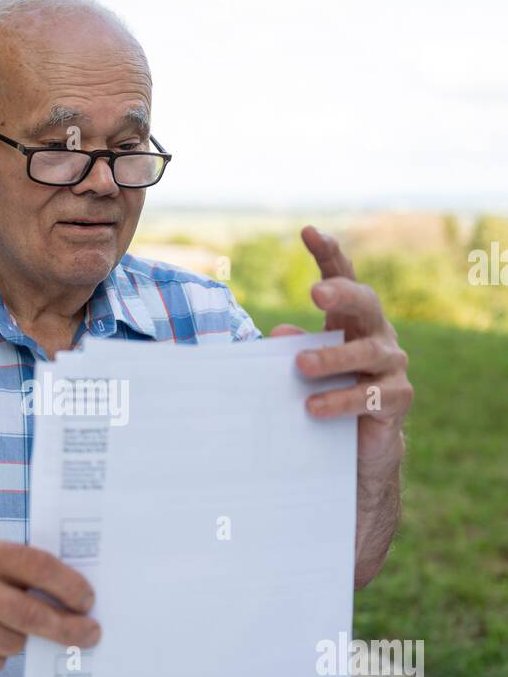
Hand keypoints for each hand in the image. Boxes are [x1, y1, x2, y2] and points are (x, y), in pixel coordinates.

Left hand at [270, 226, 412, 466]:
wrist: (360, 444)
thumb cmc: (329, 392)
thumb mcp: (306, 367)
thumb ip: (293, 347)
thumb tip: (278, 331)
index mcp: (351, 318)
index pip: (343, 278)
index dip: (329, 253)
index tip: (309, 232)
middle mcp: (376, 333)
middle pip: (365, 303)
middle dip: (342, 294)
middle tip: (315, 293)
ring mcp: (391, 363)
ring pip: (365, 353)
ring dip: (332, 357)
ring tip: (301, 365)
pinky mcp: (397, 397)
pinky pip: (369, 396)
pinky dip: (340, 400)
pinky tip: (314, 406)